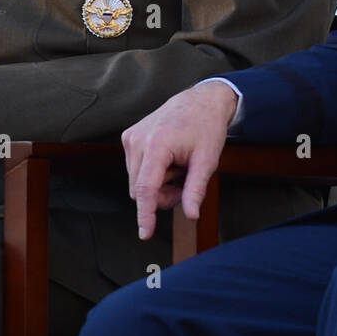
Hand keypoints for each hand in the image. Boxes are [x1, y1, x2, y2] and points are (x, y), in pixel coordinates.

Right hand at [122, 82, 236, 240]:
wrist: (199, 101)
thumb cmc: (206, 127)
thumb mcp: (207, 160)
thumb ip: (196, 189)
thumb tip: (191, 215)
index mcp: (157, 145)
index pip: (146, 189)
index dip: (145, 215)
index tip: (145, 234)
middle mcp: (138, 140)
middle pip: (141, 190)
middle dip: (163, 195)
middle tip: (186, 181)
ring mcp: (130, 138)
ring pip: (137, 183)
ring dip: (158, 183)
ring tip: (178, 165)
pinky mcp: (129, 138)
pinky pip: (136, 170)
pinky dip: (153, 172)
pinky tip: (169, 159)